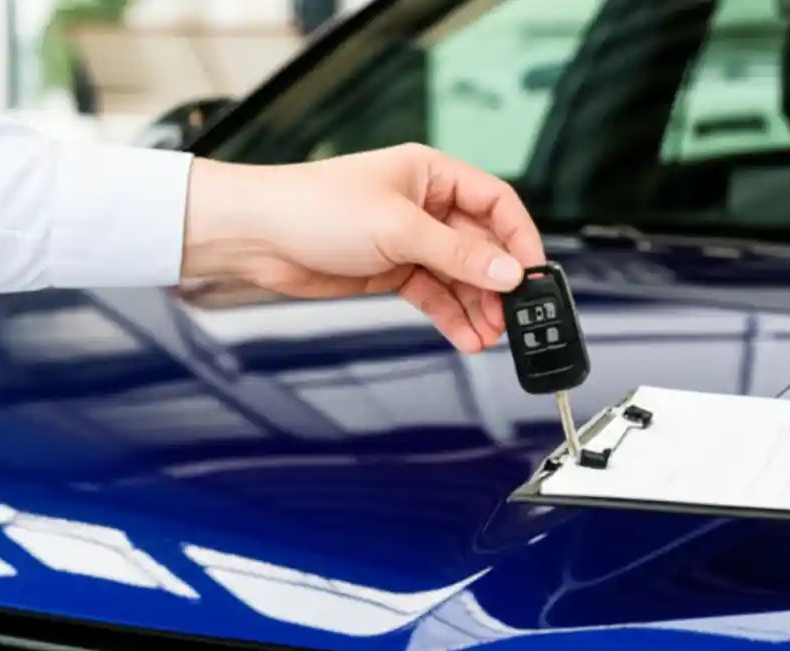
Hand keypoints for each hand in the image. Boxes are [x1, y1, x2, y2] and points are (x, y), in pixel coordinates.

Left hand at [181, 143, 545, 352]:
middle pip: (482, 245)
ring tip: (491, 335)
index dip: (520, 238)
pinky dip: (451, 316)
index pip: (496, 203)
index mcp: (431, 174)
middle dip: (498, 283)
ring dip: (477, 306)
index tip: (534, 273)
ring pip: (460, 276)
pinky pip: (435, 294)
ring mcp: (410, 240)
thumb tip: (508, 272)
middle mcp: (425, 205)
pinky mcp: (392, 270)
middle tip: (515, 316)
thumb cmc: (313, 207)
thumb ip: (458, 254)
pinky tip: (466, 336)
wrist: (255, 236)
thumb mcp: (398, 229)